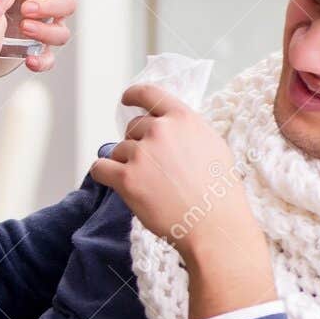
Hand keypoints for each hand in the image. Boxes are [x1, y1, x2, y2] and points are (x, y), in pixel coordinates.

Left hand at [18, 0, 82, 74]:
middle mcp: (53, 5)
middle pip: (69, 4)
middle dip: (50, 6)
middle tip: (26, 7)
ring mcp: (49, 28)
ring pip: (62, 32)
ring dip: (46, 30)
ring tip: (23, 27)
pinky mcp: (39, 50)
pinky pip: (49, 58)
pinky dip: (43, 61)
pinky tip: (29, 60)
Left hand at [90, 84, 276, 318]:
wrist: (214, 225)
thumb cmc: (219, 191)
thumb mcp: (212, 145)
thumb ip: (188, 130)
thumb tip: (170, 127)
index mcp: (183, 118)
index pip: (150, 94)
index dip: (134, 95)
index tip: (127, 99)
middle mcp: (160, 130)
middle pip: (133, 128)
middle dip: (137, 144)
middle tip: (152, 168)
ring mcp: (141, 154)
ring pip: (117, 151)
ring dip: (126, 164)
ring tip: (148, 186)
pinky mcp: (126, 178)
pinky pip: (100, 168)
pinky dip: (103, 174)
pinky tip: (112, 181)